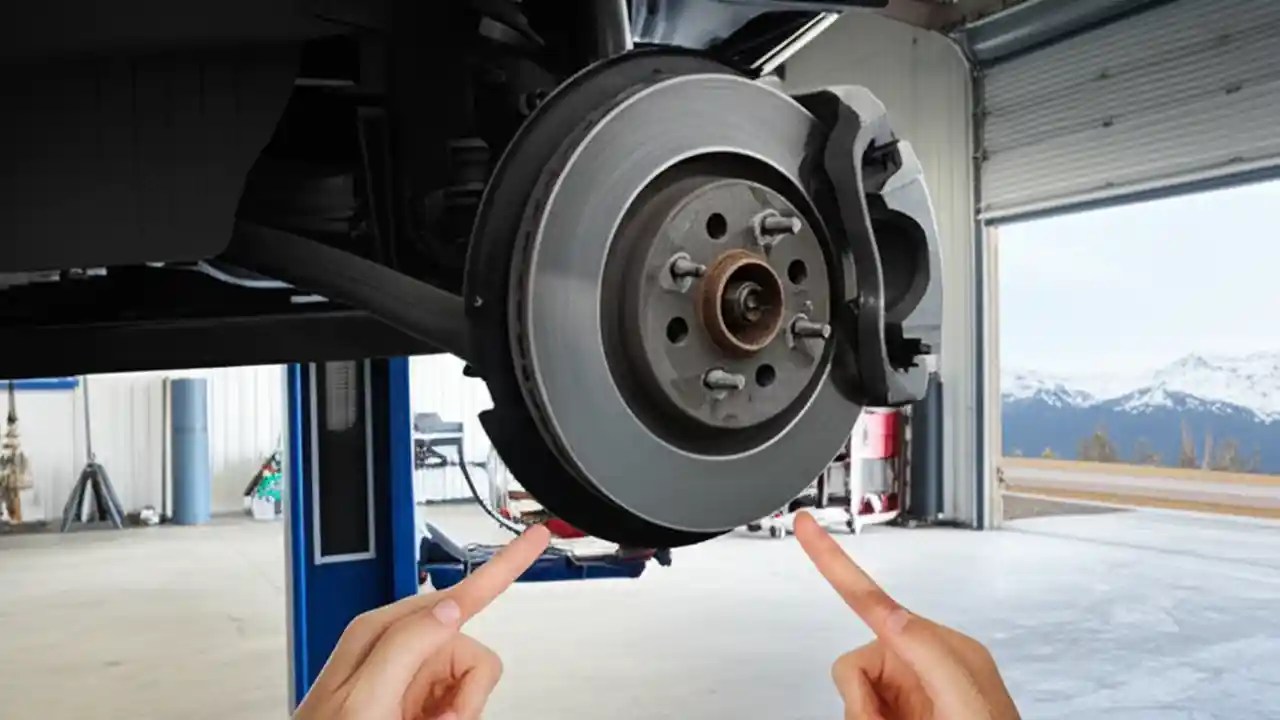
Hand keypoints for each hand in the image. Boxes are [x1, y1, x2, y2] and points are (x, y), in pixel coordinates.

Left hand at [294, 525, 550, 719]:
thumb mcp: (366, 698)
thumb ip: (406, 646)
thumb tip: (450, 608)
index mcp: (382, 633)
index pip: (459, 593)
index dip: (504, 565)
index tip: (535, 539)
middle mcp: (398, 648)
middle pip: (473, 652)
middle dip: (467, 695)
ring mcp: (408, 677)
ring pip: (472, 684)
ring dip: (459, 713)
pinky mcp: (417, 702)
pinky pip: (463, 703)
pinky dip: (454, 719)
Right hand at [793, 513, 1018, 719]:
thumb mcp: (966, 702)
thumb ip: (929, 654)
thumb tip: (892, 615)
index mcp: (944, 650)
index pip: (878, 601)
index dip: (835, 562)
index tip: (807, 528)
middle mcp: (923, 669)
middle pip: (854, 664)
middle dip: (859, 702)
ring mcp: (910, 699)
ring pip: (851, 697)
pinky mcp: (896, 719)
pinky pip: (857, 715)